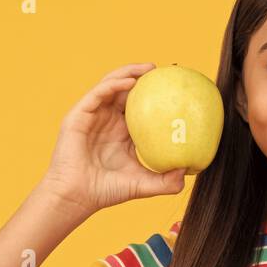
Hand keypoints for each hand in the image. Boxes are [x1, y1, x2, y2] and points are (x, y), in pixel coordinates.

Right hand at [40, 63, 186, 215]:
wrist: (77, 197)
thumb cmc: (106, 191)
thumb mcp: (144, 184)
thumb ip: (167, 181)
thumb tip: (189, 172)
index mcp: (121, 132)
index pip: (139, 106)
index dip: (154, 95)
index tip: (174, 88)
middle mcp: (107, 121)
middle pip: (125, 90)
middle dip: (143, 77)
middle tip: (163, 71)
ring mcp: (92, 117)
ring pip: (111, 85)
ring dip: (129, 73)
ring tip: (149, 69)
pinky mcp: (78, 116)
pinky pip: (97, 94)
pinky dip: (114, 85)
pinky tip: (129, 82)